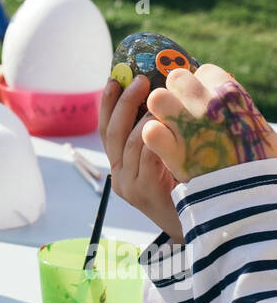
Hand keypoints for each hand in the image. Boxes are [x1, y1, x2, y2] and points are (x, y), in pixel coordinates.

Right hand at [99, 75, 182, 241]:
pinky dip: (155, 137)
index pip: (105, 127)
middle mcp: (118, 173)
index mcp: (119, 162)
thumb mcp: (165, 155)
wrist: (197, 224)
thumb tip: (163, 91)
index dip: (108, 101)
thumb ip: (158, 131)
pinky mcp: (143, 192)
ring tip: (162, 101)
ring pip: (130, 142)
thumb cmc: (186, 183)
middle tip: (140, 80)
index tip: (114, 77)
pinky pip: (146, 157)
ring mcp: (128, 184)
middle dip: (124, 102)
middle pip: (112, 131)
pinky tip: (167, 124)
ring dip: (145, 117)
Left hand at [144, 63, 276, 182]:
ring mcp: (191, 126)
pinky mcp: (175, 153)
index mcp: (233, 95)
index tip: (202, 99)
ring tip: (165, 122)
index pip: (206, 72)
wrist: (256, 196)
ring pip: (158, 98)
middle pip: (177, 78)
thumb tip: (221, 98)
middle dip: (175, 91)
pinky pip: (151, 132)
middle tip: (179, 109)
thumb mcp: (256, 127)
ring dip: (159, 108)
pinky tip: (156, 140)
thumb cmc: (257, 160)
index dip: (202, 86)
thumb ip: (235, 109)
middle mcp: (211, 104)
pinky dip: (152, 134)